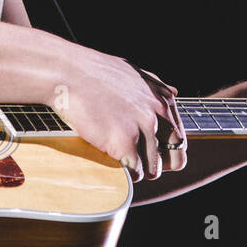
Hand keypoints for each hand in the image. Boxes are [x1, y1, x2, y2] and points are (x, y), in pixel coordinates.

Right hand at [53, 48, 186, 181]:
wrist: (67, 72)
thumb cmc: (95, 72)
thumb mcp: (135, 73)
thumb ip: (155, 86)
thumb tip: (173, 92)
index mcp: (162, 98)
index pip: (179, 136)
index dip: (168, 149)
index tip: (155, 154)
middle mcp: (157, 113)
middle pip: (175, 155)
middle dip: (160, 164)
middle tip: (144, 165)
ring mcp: (143, 128)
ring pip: (154, 167)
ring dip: (141, 170)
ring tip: (124, 163)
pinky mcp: (124, 143)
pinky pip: (135, 171)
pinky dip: (127, 174)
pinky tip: (116, 164)